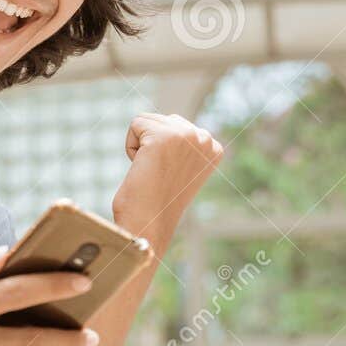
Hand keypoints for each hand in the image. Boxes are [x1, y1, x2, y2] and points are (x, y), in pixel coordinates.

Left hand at [111, 112, 224, 245]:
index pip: (176, 126)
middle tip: (159, 175)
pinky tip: (143, 168)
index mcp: (214, 148)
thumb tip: (172, 121)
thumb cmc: (158, 202)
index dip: (164, 151)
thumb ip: (183, 145)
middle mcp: (205, 139)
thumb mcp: (181, 167)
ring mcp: (187, 136)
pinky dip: (131, 147)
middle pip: (163, 120)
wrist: (149, 225)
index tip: (170, 175)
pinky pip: (136, 124)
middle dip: (152, 145)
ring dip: (141, 146)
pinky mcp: (163, 137)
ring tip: (152, 172)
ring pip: (148, 120)